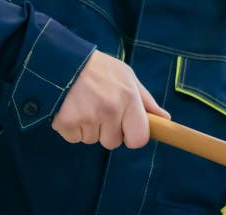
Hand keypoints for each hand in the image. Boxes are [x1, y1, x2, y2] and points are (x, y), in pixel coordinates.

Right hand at [52, 51, 169, 149]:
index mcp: (128, 98)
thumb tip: (165, 119)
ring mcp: (88, 118)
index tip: (125, 130)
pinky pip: (74, 139)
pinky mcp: (67, 123)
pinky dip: (71, 128)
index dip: (132, 137)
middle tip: (98, 108)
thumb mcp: (126, 76)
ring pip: (92, 140)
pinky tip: (70, 109)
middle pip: (113, 143)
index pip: (139, 139)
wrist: (60, 60)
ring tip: (83, 105)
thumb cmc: (97, 69)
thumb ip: (145, 100)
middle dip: (106, 131)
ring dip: (88, 128)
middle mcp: (110, 110)